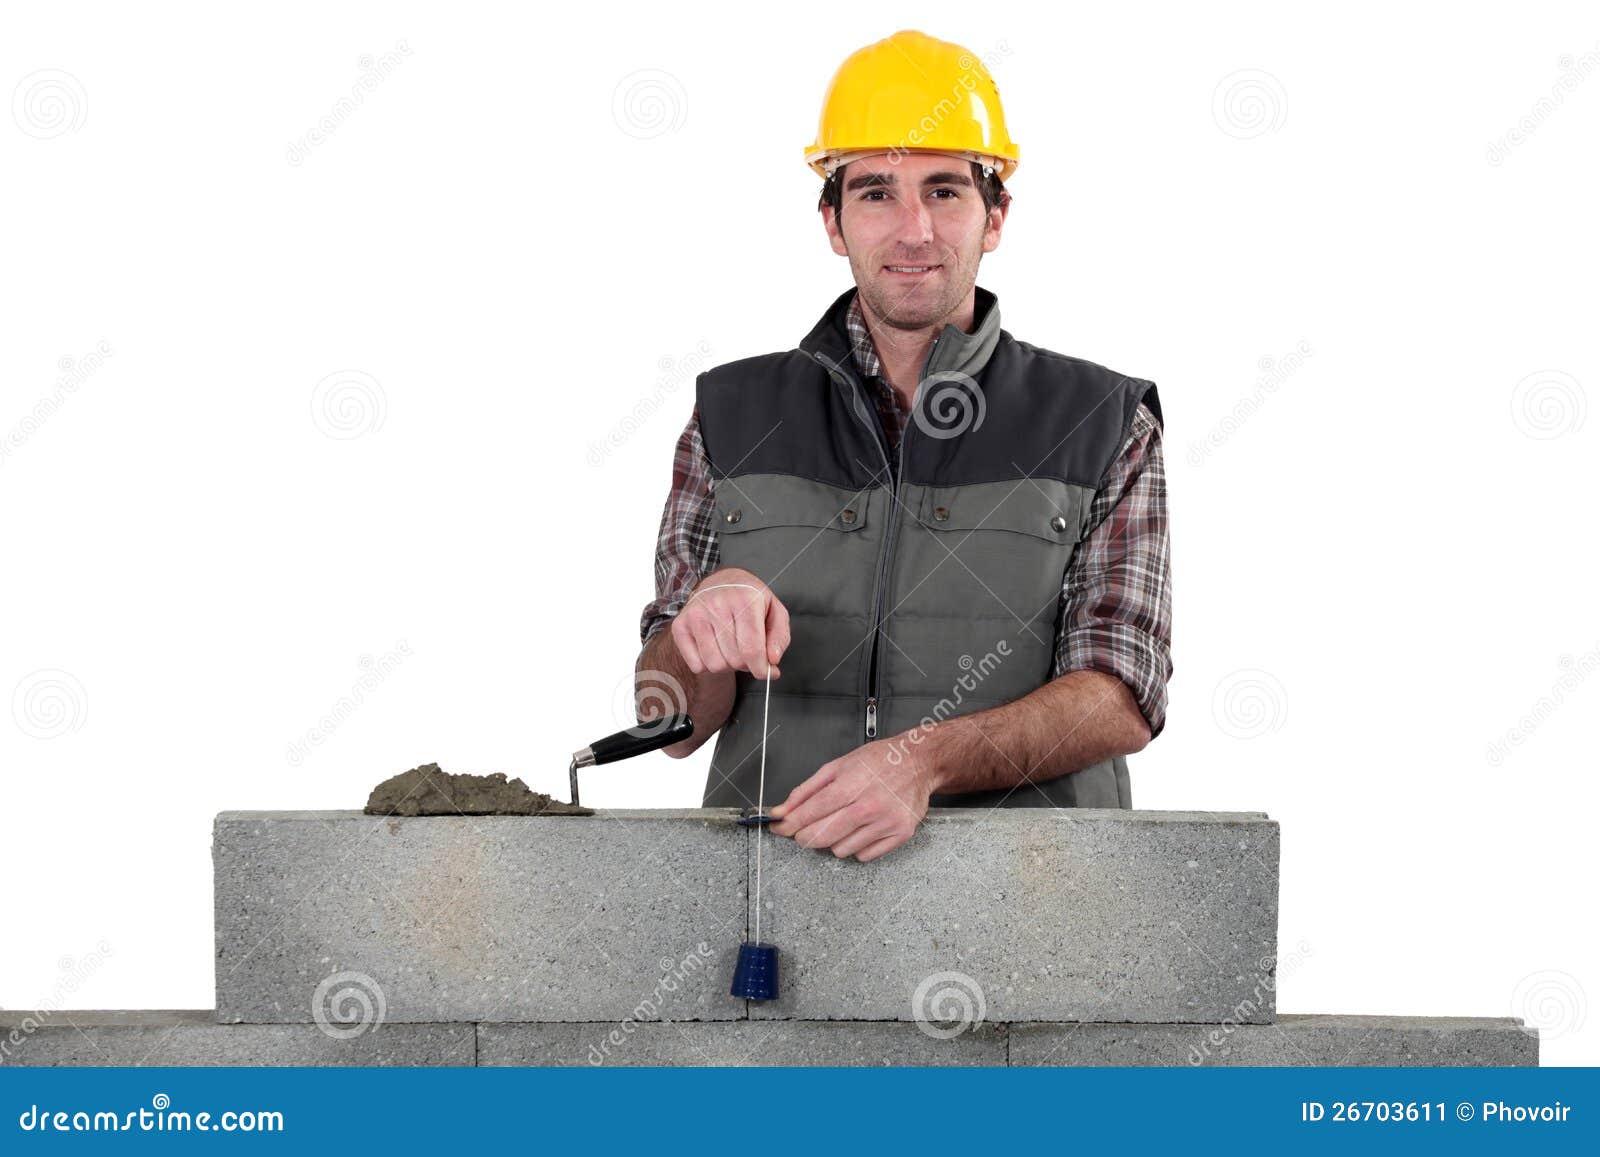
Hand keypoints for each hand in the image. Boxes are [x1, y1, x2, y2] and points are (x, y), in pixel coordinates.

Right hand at [672, 567, 790, 679]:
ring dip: (726, 665)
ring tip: (730, 648)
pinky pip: (696, 665)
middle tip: (746, 650)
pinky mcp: (680, 625)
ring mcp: (695, 615)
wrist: (721, 581)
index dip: (761, 669)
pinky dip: (707, 664)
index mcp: (745, 599)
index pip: (751, 649)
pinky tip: (714, 648)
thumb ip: (780, 638)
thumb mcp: (775, 611)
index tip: (766, 672)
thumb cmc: (750, 599)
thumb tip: (772, 661)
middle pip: (734, 660)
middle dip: (745, 663)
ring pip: (714, 665)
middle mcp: (717, 604)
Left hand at [767, 737, 938, 860]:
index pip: (810, 814)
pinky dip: (857, 846)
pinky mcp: (900, 834)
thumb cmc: (878, 761)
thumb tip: (781, 811)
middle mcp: (869, 806)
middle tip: (805, 829)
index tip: (780, 828)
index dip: (790, 824)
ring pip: (841, 850)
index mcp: (850, 785)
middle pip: (822, 836)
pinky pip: (865, 856)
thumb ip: (805, 791)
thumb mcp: (837, 766)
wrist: (917, 761)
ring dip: (834, 840)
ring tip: (843, 822)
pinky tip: (861, 829)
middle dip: (805, 836)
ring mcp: (886, 823)